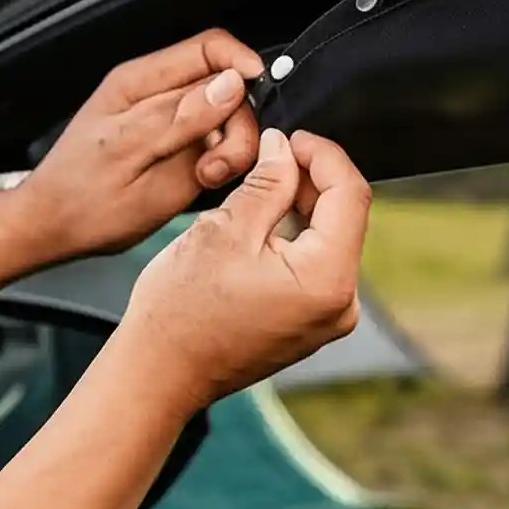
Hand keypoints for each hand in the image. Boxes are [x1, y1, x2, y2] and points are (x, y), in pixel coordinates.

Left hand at [10, 29, 264, 256]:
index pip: (210, 48)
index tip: (258, 100)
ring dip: (232, 147)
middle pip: (226, 85)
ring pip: (228, 116)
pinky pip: (217, 141)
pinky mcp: (177, 146)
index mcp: (140, 84)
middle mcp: (157, 95)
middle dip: (238, 123)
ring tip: (206, 176)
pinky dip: (223, 161)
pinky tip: (202, 179)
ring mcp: (169, 121)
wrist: (52, 228)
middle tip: (218, 164)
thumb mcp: (132, 160)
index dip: (243, 67)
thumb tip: (230, 85)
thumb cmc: (80, 200)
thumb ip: (180, 120)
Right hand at [118, 129, 371, 412]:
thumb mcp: (226, 228)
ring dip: (298, 206)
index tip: (290, 136)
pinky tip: (258, 224)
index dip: (322, 155)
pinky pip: (314, 266)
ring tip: (256, 187)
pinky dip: (293, 237)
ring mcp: (328, 319)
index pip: (350, 194)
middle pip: (343, 217)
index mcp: (327, 279)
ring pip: (327, 239)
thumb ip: (268, 181)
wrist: (159, 373)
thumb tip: (285, 147)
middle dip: (308, 179)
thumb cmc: (182, 310)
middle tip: (267, 155)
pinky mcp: (310, 324)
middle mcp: (340, 305)